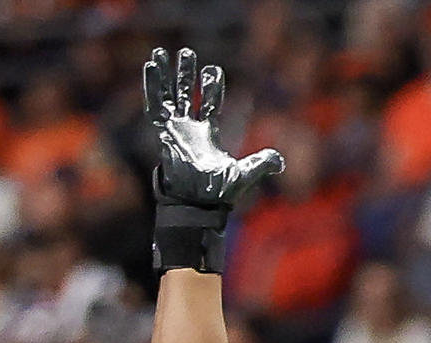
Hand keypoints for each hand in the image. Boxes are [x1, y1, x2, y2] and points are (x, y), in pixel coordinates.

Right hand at [145, 47, 283, 207]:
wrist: (199, 202)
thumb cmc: (219, 192)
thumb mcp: (245, 174)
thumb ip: (262, 163)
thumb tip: (280, 161)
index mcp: (208, 134)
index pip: (209, 104)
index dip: (211, 88)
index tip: (213, 69)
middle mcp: (190, 128)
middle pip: (186, 94)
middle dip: (187, 74)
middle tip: (187, 53)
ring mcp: (176, 129)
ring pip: (169, 96)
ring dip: (167, 75)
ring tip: (163, 52)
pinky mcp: (164, 132)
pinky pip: (156, 105)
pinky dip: (152, 86)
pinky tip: (151, 67)